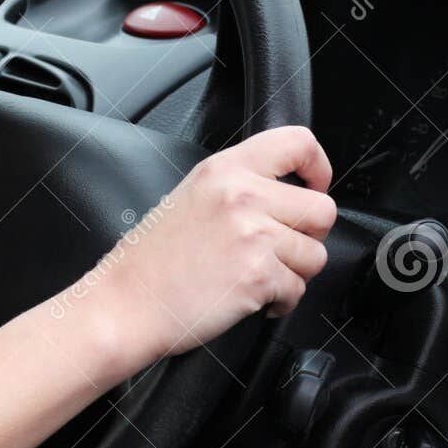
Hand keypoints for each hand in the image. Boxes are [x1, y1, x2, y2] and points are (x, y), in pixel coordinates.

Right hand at [56, 126, 336, 375]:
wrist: (125, 304)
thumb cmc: (151, 261)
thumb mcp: (191, 197)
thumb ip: (238, 185)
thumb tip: (287, 193)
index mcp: (224, 170)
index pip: (298, 143)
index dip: (319, 168)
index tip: (314, 187)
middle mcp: (242, 195)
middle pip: (321, 209)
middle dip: (308, 236)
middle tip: (279, 249)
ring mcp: (252, 235)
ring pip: (316, 254)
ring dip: (293, 272)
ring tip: (256, 276)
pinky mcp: (258, 274)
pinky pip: (298, 289)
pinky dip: (280, 301)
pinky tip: (249, 297)